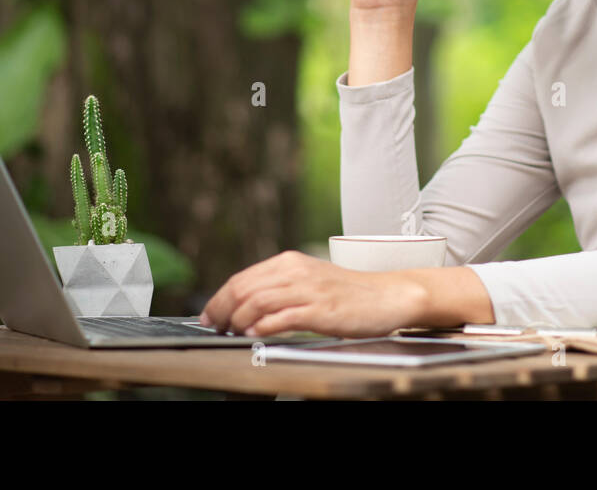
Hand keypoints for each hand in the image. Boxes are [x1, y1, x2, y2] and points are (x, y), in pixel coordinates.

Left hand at [198, 250, 426, 337]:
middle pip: (244, 289)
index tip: (208, 315)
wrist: (388, 295)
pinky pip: (284, 317)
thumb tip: (244, 305)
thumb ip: (281, 288)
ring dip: (238, 320)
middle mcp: (297, 272)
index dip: (219, 298)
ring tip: (231, 332)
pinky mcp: (322, 310)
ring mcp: (309, 291)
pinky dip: (264, 327)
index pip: (242, 278)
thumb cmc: (349, 293)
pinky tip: (254, 334)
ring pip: (258, 302)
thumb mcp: (310, 280)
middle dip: (221, 310)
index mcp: (290, 263)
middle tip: (213, 327)